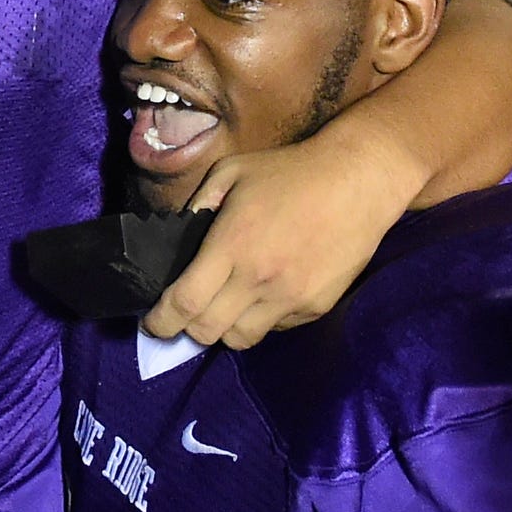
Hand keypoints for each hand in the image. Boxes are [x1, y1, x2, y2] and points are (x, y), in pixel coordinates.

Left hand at [142, 116, 421, 348]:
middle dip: (188, 329)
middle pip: (207, 332)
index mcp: (231, 246)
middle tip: (185, 316)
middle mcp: (258, 279)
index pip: (184, 303)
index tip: (153, 324)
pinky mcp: (316, 306)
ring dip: (225, 329)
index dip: (161, 321)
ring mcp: (291, 297)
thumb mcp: (231, 172)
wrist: (359, 182)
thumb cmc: (290, 172)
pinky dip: (262, 319)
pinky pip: (276, 327)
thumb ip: (198, 205)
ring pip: (241, 338)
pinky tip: (264, 294)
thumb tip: (178, 237)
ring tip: (225, 308)